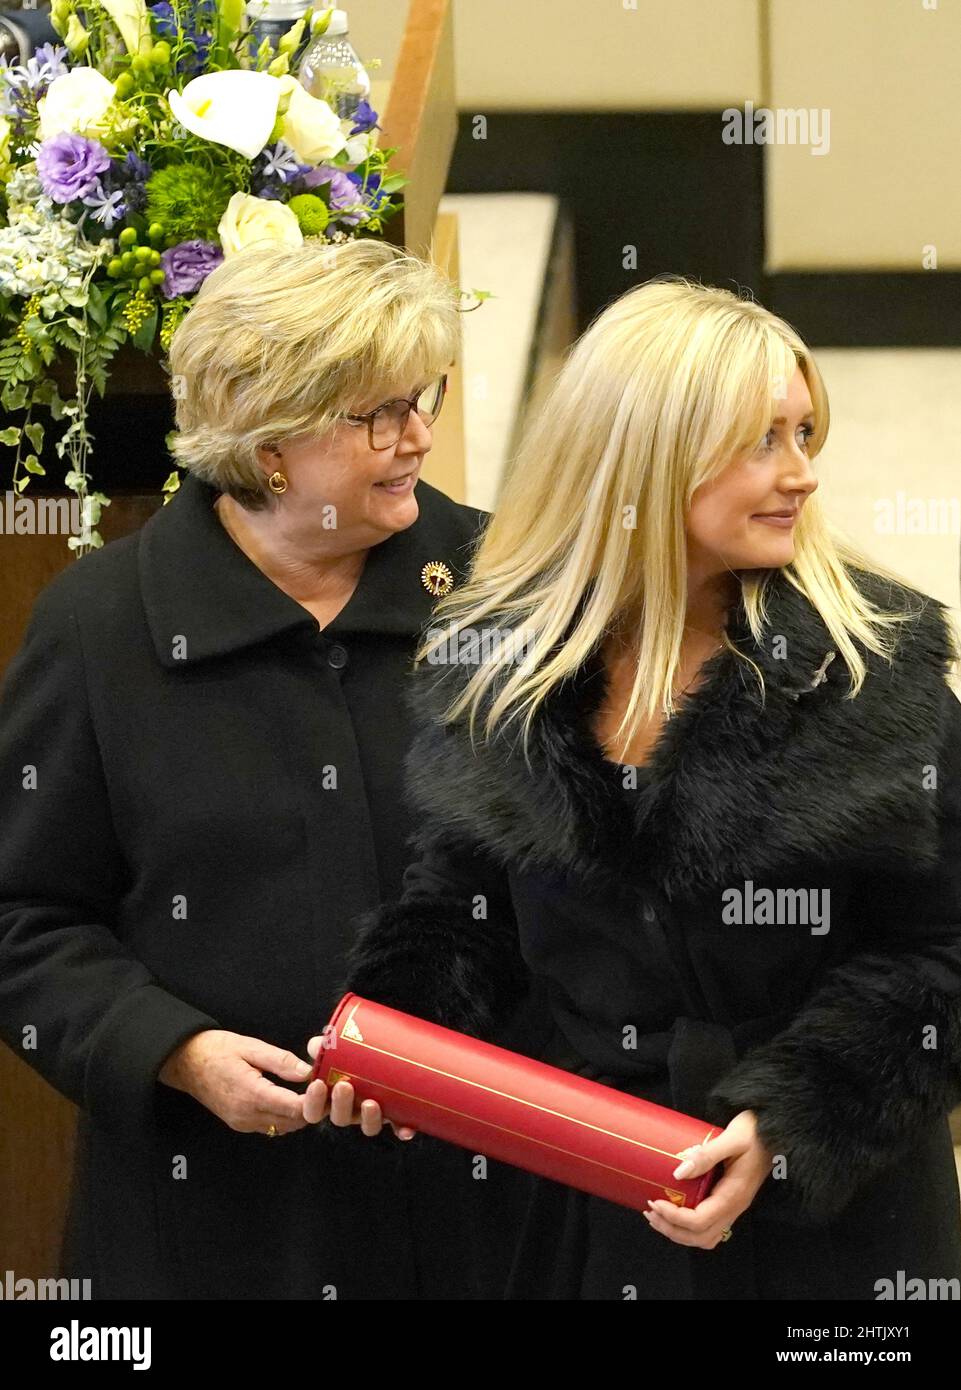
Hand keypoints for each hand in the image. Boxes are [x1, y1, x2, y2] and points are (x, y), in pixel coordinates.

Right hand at [158, 1029, 312, 1135]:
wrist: (185, 1062)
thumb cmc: (217, 1050)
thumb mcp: (251, 1047)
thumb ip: (281, 1061)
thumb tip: (308, 1072)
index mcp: (251, 1094)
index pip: (294, 1108)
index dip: (315, 1101)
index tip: (328, 1085)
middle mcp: (247, 1115)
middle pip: (293, 1122)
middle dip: (312, 1108)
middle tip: (325, 1087)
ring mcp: (242, 1123)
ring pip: (284, 1127)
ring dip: (299, 1114)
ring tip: (311, 1091)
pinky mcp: (239, 1123)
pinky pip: (271, 1126)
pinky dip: (285, 1116)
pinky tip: (291, 1098)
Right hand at [303, 1034, 416, 1139]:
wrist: (388, 1051)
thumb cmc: (354, 1050)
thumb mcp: (338, 1045)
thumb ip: (325, 1044)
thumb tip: (317, 1044)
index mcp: (331, 1097)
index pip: (314, 1110)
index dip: (313, 1102)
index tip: (318, 1084)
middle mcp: (351, 1109)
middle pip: (340, 1118)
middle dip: (341, 1104)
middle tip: (344, 1085)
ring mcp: (372, 1114)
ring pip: (368, 1127)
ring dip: (369, 1119)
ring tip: (370, 1103)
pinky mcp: (395, 1114)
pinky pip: (398, 1126)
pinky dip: (402, 1130)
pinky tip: (406, 1129)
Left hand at [643, 1110, 771, 1248]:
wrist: (776, 1132)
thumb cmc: (755, 1132)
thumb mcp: (731, 1138)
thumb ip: (707, 1155)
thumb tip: (678, 1173)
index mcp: (733, 1196)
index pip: (699, 1221)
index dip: (673, 1217)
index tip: (654, 1202)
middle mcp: (734, 1208)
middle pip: (700, 1236)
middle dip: (671, 1230)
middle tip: (649, 1211)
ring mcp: (734, 1208)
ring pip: (705, 1237)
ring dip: (679, 1233)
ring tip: (657, 1216)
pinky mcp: (730, 1203)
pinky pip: (710, 1227)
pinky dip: (690, 1228)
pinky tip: (676, 1213)